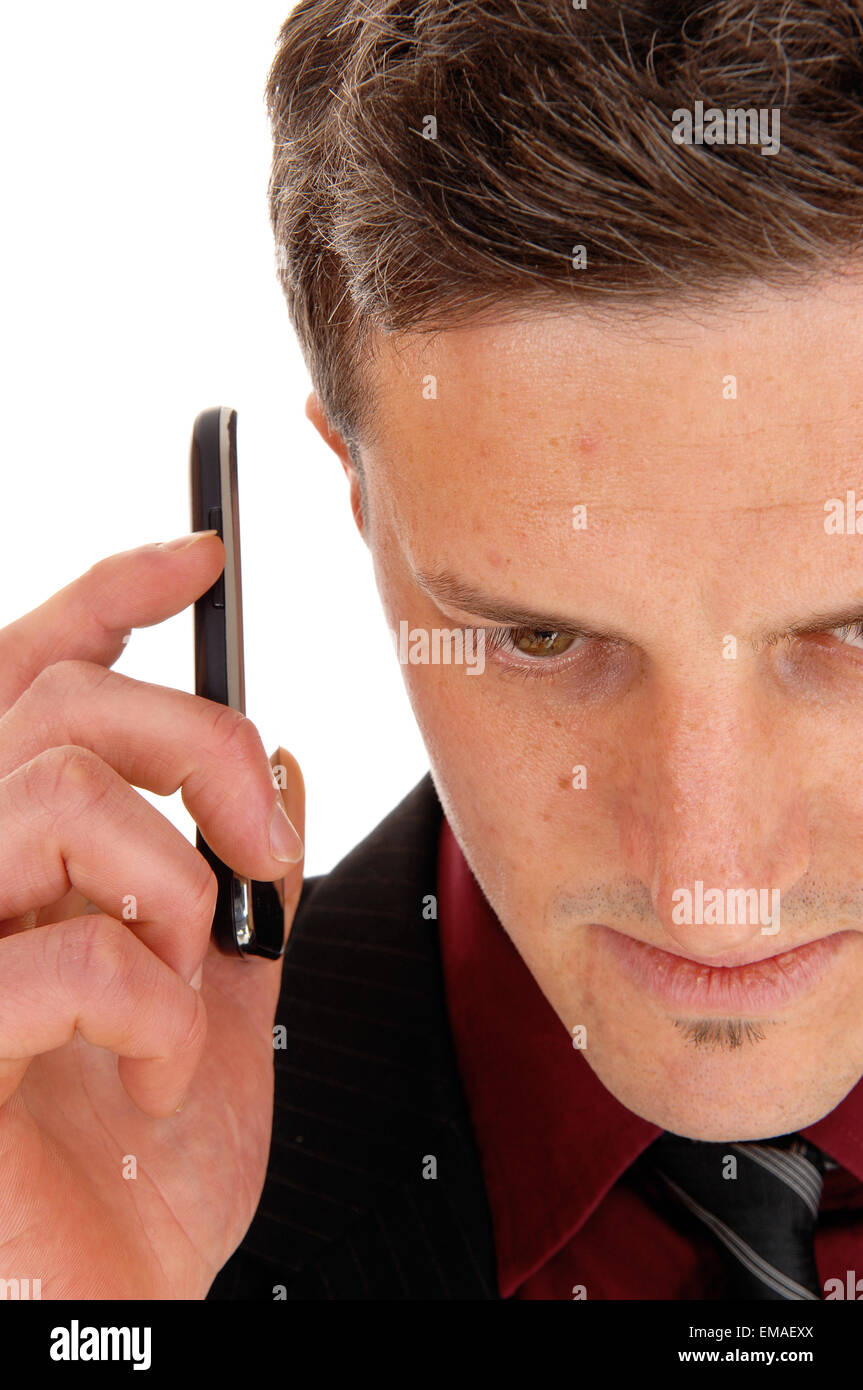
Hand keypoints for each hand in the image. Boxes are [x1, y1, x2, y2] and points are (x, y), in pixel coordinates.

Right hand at [0, 533, 303, 1297]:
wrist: (110, 1308)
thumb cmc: (141, 1172)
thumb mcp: (214, 999)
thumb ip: (236, 878)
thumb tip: (273, 756)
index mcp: (13, 860)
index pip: (28, 675)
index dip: (107, 597)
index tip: (205, 555)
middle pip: (67, 710)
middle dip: (204, 744)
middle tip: (263, 837)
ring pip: (58, 795)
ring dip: (172, 884)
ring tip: (189, 972)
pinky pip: (65, 952)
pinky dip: (154, 1011)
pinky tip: (158, 1076)